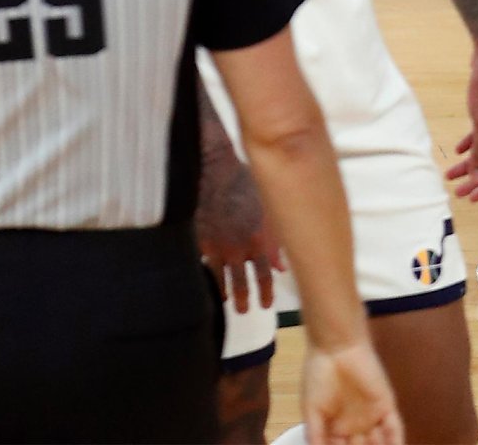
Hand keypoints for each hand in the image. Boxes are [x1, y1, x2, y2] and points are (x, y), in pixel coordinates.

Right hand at [196, 145, 281, 313]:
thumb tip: (281, 266)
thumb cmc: (241, 181)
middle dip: (244, 300)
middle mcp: (237, 250)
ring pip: (219, 281)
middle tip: (245, 310)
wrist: (210, 167)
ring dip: (224, 293)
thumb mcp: (266, 207)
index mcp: (257, 242)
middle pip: (241, 285)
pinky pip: (201, 265)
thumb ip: (276, 239)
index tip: (265, 304)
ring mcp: (215, 247)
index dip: (265, 293)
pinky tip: (204, 279)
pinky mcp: (196, 240)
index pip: (264, 277)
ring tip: (225, 301)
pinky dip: (203, 275)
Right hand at [304, 339, 403, 444]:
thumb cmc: (319, 375)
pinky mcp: (386, 408)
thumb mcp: (311, 408)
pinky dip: (396, 442)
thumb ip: (315, 435)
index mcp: (336, 428)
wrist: (336, 347)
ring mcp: (372, 418)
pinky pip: (395, 430)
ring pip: (380, 444)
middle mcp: (356, 426)